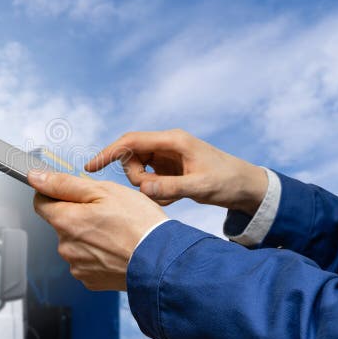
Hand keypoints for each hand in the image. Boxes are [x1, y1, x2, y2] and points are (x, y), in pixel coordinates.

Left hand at [28, 170, 167, 290]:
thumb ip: (64, 183)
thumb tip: (35, 177)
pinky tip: (115, 249)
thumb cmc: (138, 224)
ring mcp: (77, 266)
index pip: (41, 202)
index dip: (54, 193)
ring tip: (115, 233)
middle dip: (77, 216)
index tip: (70, 192)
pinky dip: (97, 254)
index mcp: (65, 221)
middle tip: (106, 213)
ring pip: (74, 243)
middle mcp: (65, 246)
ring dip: (88, 236)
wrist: (162, 262)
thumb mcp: (103, 191)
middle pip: (61, 223)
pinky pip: (86, 261)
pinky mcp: (89, 280)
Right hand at [85, 129, 267, 215]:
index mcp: (172, 141)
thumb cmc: (228, 181)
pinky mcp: (169, 169)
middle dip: (137, 178)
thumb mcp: (201, 187)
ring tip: (171, 197)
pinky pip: (149, 180)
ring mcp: (167, 157)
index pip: (131, 142)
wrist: (246, 186)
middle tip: (157, 192)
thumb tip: (143, 189)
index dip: (108, 153)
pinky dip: (155, 192)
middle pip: (131, 158)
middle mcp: (167, 145)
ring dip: (147, 187)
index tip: (90, 167)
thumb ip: (171, 188)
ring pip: (138, 171)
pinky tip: (174, 197)